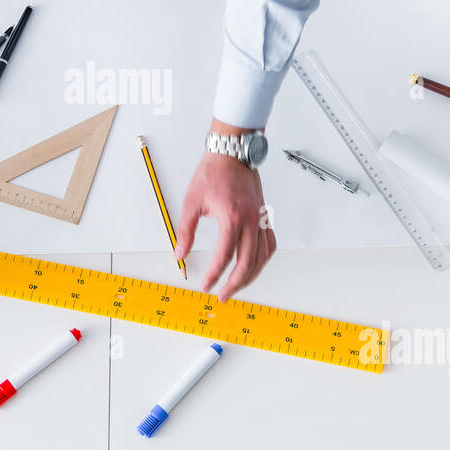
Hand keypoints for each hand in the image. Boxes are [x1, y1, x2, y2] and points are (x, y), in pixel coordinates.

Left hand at [174, 140, 275, 301]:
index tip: (206, 286)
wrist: (232, 153)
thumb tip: (180, 254)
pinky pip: (270, 244)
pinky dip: (264, 259)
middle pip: (248, 263)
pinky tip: (254, 267)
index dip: (215, 275)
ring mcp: (260, 219)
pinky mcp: (264, 216)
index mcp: (231, 217)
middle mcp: (250, 220)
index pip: (224, 256)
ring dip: (251, 276)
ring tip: (236, 287)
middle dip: (234, 284)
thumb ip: (185, 231)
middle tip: (222, 296)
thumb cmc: (212, 172)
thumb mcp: (191, 202)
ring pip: (262, 257)